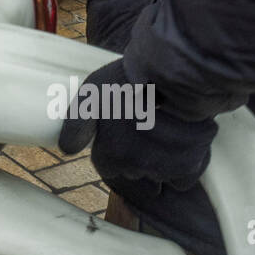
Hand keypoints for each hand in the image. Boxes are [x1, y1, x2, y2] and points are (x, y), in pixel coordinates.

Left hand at [57, 58, 216, 203]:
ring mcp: (161, 171)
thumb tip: (66, 150)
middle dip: (138, 154)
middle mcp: (133, 170)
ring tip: (164, 127)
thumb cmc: (125, 83)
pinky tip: (182, 139)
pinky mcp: (188, 168)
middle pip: (135, 170)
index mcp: (107, 158)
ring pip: (160, 172)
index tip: (124, 132)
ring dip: (162, 156)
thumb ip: (76, 126)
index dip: (116, 150)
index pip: (109, 168)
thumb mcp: (88, 97)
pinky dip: (185, 162)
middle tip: (144, 123)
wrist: (169, 79)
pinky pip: (184, 175)